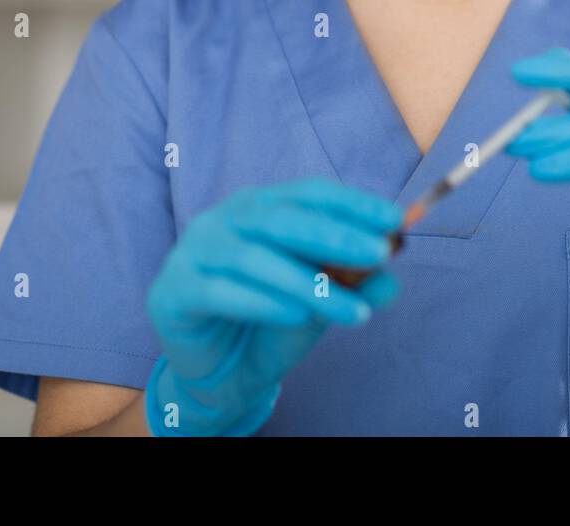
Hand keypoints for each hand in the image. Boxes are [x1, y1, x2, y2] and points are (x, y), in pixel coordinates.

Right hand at [144, 178, 401, 434]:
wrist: (220, 375)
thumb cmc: (271, 324)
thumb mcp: (320, 303)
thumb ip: (353, 285)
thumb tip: (392, 278)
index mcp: (259, 207)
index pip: (309, 194)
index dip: (352, 204)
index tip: (396, 221)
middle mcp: (224, 219)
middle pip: (282, 218)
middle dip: (336, 235)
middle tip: (380, 253)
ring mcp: (193, 251)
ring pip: (255, 258)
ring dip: (310, 283)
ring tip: (353, 311)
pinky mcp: (173, 290)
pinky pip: (221, 292)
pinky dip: (263, 303)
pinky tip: (298, 317)